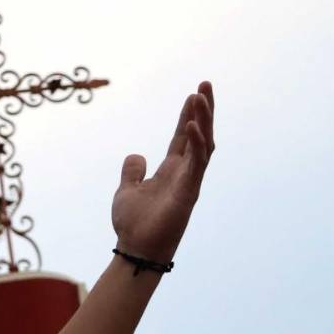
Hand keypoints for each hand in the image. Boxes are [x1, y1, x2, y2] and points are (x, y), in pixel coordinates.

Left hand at [112, 81, 214, 263]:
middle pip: (199, 135)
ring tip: (201, 96)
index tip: (194, 94)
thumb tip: (137, 155)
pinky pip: (196, 163)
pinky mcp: (189, 192)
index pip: (183, 137)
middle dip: (204, 110)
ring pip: (203, 144)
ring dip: (203, 120)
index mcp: (172, 170)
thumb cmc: (134, 224)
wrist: (135, 249)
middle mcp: (185, 173)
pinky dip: (195, 143)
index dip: (188, 115)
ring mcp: (190, 181)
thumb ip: (133, 171)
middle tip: (205, 85)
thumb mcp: (127, 190)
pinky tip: (192, 125)